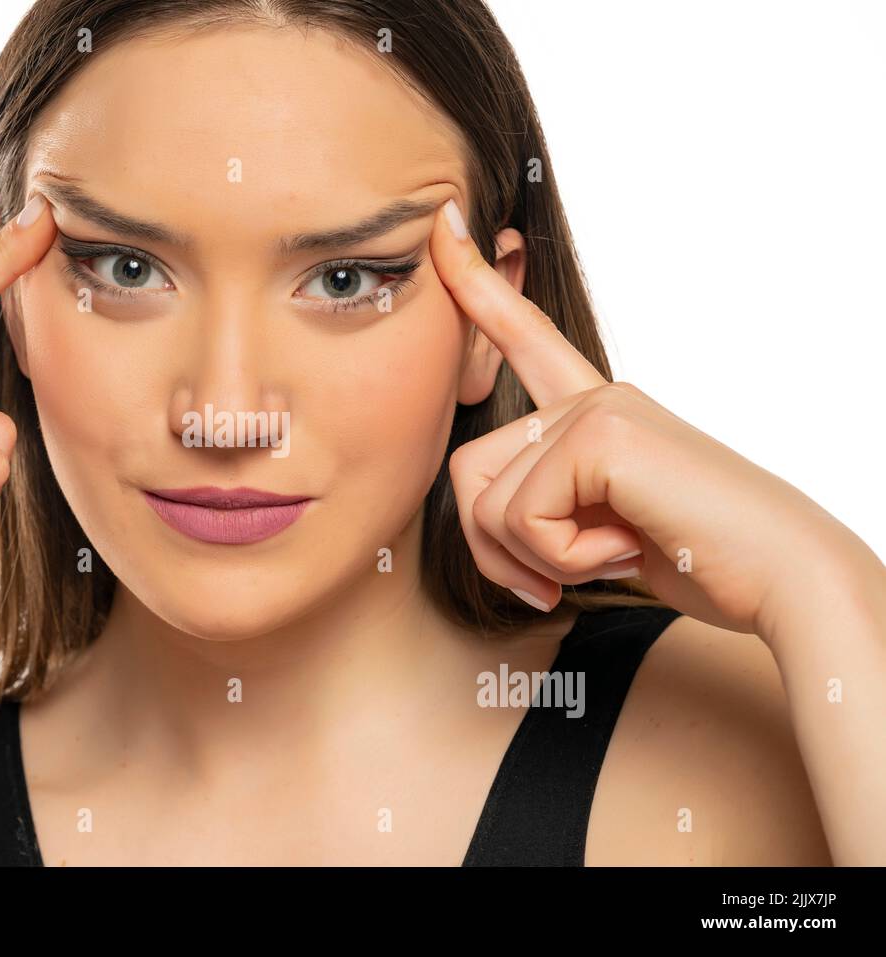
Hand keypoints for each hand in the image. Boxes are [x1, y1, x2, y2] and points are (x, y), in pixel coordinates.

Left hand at [432, 197, 864, 639]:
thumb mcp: (602, 528)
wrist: (783, 576)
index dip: (476, 283)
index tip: (445, 223)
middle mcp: (592, 396)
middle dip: (496, 550)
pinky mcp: (602, 431)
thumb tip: (480, 508)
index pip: (523, 337)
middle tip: (562, 576)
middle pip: (468, 472)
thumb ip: (546, 504)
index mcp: (594, 409)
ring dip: (537, 560)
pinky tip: (627, 548)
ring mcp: (597, 406)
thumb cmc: (699, 558)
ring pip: (486, 504)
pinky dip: (562, 560)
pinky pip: (521, 519)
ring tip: (611, 555)